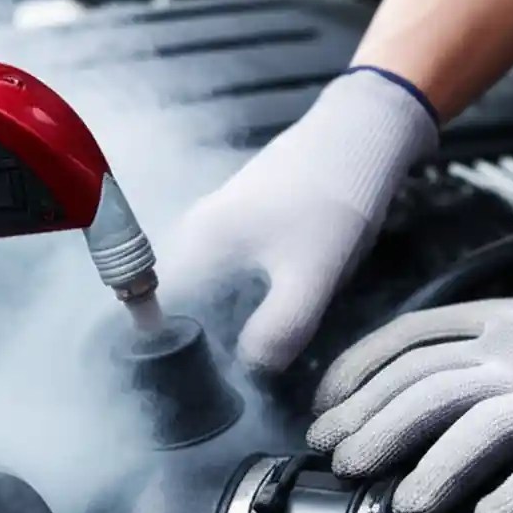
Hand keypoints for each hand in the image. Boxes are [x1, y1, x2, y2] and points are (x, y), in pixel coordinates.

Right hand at [164, 69, 437, 370]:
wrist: (361, 136)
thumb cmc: (330, 204)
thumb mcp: (309, 276)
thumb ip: (278, 329)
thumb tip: (250, 370)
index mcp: (198, 245)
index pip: (151, 307)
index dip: (161, 347)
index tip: (187, 377)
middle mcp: (197, 233)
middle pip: (180, 301)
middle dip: (200, 338)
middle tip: (229, 375)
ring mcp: (221, 223)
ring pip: (207, 288)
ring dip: (226, 319)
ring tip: (254, 350)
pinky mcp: (249, 219)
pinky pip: (231, 272)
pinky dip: (245, 297)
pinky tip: (274, 311)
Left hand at [308, 248, 512, 512]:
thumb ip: (474, 340)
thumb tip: (398, 378)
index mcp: (502, 320)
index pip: (410, 338)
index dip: (357, 372)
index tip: (328, 410)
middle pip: (434, 383)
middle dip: (378, 426)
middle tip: (345, 461)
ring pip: (486, 423)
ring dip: (436, 466)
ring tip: (405, 502)